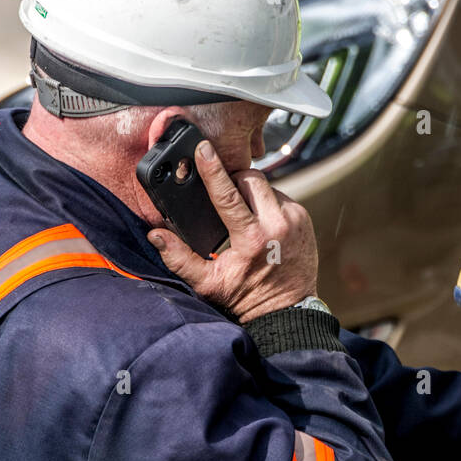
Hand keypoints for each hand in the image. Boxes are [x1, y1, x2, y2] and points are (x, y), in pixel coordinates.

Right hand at [146, 140, 318, 322]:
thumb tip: (156, 235)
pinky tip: (261, 223)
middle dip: (235, 182)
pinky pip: (280, 197)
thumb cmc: (246, 299)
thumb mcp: (208, 283)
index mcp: (252, 239)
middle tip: (226, 199)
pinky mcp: (304, 219)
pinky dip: (267, 204)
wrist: (286, 312)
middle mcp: (277, 225)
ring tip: (244, 217)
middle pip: (250, 179)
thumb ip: (179, 259)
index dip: (212, 169)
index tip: (203, 148)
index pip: (227, 194)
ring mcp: (295, 220)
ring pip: (266, 186)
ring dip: (251, 194)